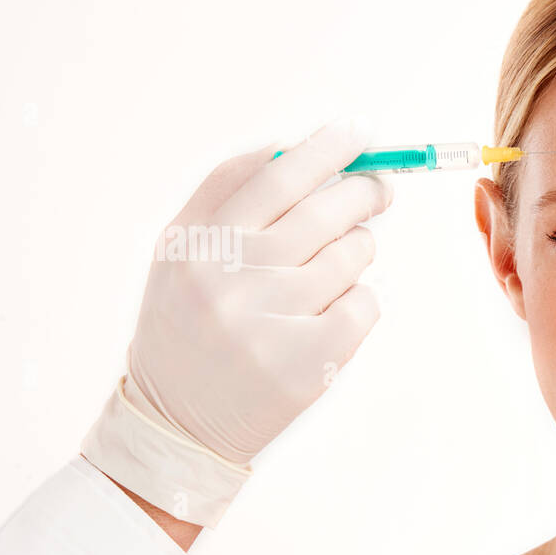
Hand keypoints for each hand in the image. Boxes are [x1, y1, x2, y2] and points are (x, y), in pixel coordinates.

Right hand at [82, 119, 393, 525]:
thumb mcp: (184, 252)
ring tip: (332, 269)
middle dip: (365, 191)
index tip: (360, 133)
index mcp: (198, 244)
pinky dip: (360, 301)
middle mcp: (231, 280)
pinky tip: (331, 314)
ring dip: (358, 252)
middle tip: (379, 189)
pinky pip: (365, 305)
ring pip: (353, 257)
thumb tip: (300, 146)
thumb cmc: (191, 322)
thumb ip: (230, 193)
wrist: (176, 422)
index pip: (276, 176)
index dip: (327, 147)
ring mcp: (270, 325)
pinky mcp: (306, 365)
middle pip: (326, 210)